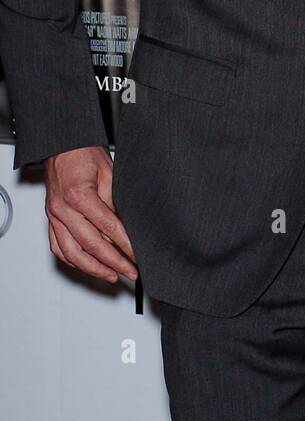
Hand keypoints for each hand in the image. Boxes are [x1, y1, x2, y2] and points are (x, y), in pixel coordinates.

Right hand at [44, 146, 137, 282]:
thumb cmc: (84, 154)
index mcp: (79, 195)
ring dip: (93, 268)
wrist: (62, 145)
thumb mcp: (109, 174)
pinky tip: (87, 265)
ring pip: (72, 253)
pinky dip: (73, 260)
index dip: (125, 246)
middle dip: (113, 262)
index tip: (136, 256)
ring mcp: (54, 216)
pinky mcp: (50, 219)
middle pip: (91, 246)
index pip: (108, 229)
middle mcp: (63, 209)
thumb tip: (128, 228)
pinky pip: (58, 247)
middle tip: (130, 271)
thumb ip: (116, 203)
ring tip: (112, 274)